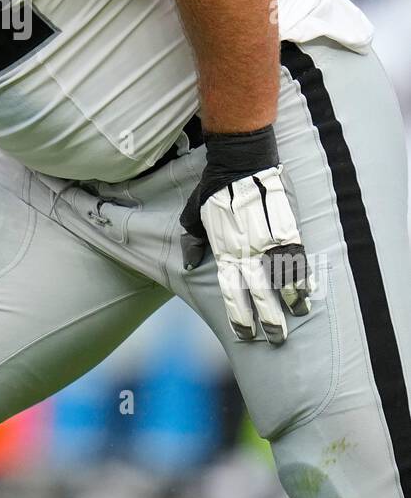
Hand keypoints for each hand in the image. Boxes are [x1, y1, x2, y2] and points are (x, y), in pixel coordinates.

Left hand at [180, 127, 312, 346]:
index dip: (238, 315)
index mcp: (224, 249)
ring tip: (296, 315)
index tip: (244, 333)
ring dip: (290, 300)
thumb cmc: (215, 186)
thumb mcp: (194, 214)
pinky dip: (303, 275)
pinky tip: (307, 290)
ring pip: (282, 278)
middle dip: (267, 318)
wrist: (242, 160)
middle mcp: (247, 250)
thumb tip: (189, 264)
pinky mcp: (288, 228)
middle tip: (275, 338)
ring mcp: (269, 240)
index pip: (231, 291)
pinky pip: (297, 258)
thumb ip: (193, 241)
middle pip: (259, 293)